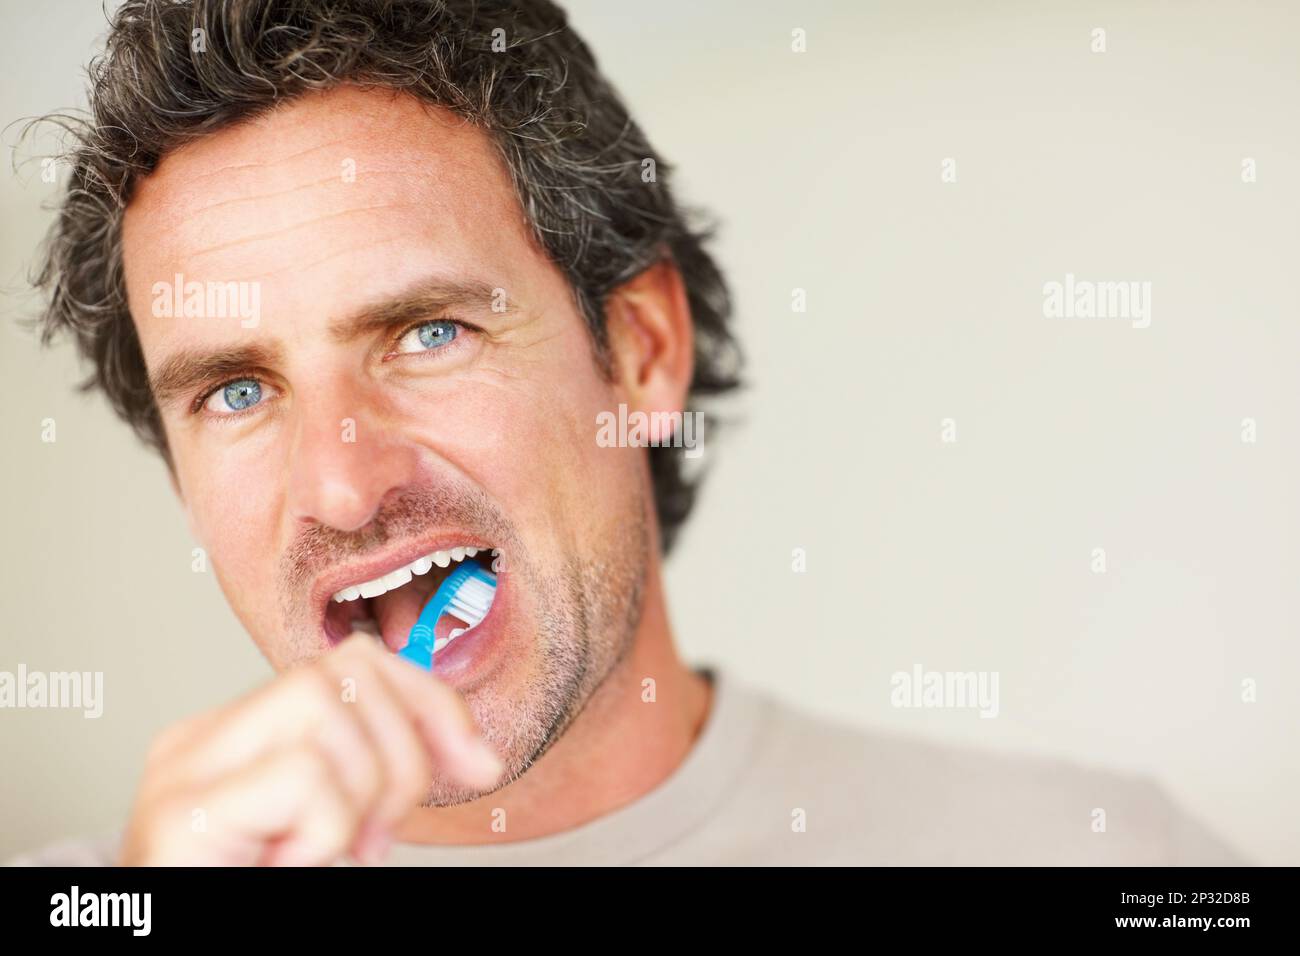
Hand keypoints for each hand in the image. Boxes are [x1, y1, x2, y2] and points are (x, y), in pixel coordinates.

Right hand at [119, 634, 501, 864]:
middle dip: (404, 745)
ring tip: (330, 853)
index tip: (477, 762)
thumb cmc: (251, 895)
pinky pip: (305, 774)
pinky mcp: (183, 815)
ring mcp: (183, 773)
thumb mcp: (330, 828)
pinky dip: (327, 828)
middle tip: (380, 834)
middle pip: (345, 667)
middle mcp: (202, 742)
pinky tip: (289, 866)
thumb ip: (373, 777)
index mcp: (238, 740)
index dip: (430, 700)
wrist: (179, 952)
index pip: (354, 663)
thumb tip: (478, 754)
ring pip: (322, 703)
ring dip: (364, 790)